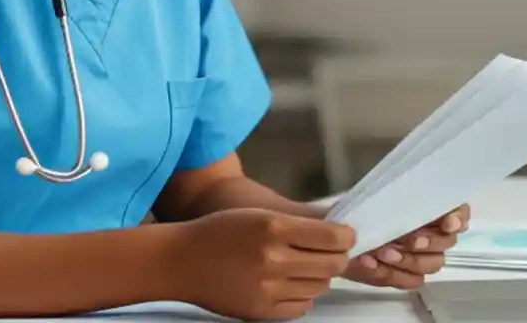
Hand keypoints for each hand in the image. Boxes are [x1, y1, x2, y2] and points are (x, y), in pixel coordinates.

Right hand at [174, 208, 355, 320]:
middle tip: (329, 253)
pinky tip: (287, 283)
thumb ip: (298, 225)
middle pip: (332, 265)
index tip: (345, 236)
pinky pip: (302, 306)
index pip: (333, 238)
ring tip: (300, 266)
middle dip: (337, 258)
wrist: (181, 261)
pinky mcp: (261, 311)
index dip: (346, 237)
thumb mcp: (259, 214)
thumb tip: (338, 239)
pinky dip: (301, 295)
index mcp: (273, 226)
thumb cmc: (219, 232)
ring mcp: (267, 289)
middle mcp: (273, 258)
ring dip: (317, 276)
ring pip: (319, 286)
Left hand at [342, 204, 470, 289]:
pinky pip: (409, 280)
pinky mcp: (405, 275)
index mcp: (429, 209)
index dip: (458, 218)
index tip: (447, 223)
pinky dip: (389, 272)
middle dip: (428, 241)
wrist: (335, 234)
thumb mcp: (373, 196)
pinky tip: (369, 262)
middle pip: (447, 242)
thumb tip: (408, 196)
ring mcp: (420, 257)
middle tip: (405, 239)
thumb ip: (396, 196)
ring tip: (380, 251)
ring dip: (407, 259)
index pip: (459, 212)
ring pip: (432, 264)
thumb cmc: (359, 210)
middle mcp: (431, 233)